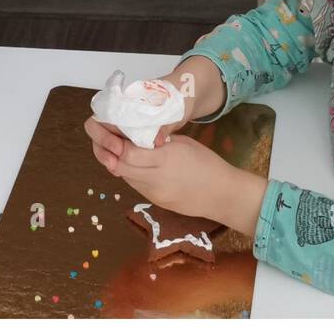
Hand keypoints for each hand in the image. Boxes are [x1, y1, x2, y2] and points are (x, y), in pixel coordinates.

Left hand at [101, 133, 266, 238]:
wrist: (223, 195)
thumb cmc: (208, 163)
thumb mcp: (183, 144)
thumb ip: (158, 140)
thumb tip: (136, 135)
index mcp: (165, 159)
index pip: (127, 152)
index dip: (116, 142)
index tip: (113, 130)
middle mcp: (156, 179)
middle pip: (119, 167)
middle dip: (111, 153)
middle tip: (110, 140)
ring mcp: (154, 194)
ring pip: (124, 177)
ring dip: (119, 163)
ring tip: (121, 150)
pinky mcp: (155, 202)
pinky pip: (136, 186)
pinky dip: (131, 174)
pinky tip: (136, 165)